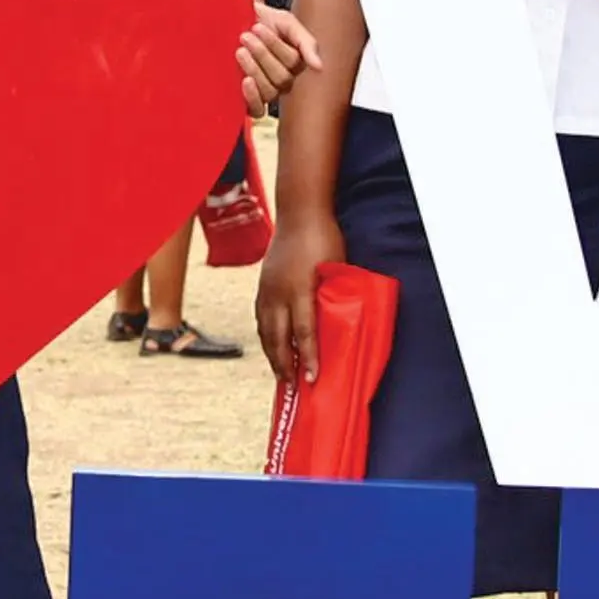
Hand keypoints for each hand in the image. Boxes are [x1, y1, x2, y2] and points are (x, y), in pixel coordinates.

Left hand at [240, 6, 319, 110]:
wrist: (235, 21)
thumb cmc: (262, 22)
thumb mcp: (287, 23)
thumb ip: (306, 43)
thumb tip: (319, 67)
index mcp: (295, 63)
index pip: (292, 62)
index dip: (273, 45)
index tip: (257, 27)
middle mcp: (284, 80)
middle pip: (281, 78)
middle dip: (261, 54)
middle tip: (245, 37)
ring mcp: (268, 91)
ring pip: (270, 92)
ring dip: (254, 69)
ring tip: (240, 51)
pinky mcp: (250, 101)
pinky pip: (257, 110)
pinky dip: (253, 98)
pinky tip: (245, 81)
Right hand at [254, 208, 346, 385]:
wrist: (300, 212)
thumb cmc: (325, 239)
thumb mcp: (335, 269)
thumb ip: (332, 296)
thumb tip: (337, 326)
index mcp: (300, 288)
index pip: (304, 331)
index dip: (308, 357)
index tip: (312, 378)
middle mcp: (278, 292)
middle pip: (278, 337)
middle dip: (284, 363)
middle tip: (291, 385)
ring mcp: (266, 289)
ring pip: (265, 330)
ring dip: (272, 354)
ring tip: (280, 373)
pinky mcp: (262, 285)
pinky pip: (261, 318)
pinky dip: (266, 336)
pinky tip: (272, 345)